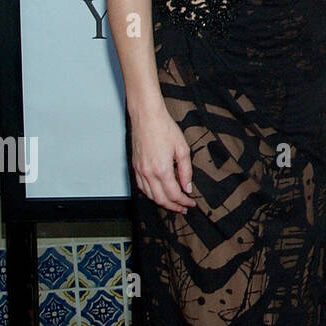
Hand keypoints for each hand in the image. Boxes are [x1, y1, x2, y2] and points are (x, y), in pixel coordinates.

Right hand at [129, 95, 194, 213]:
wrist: (146, 117)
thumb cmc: (164, 128)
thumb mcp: (182, 149)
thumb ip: (186, 171)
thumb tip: (187, 187)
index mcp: (162, 170)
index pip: (174, 194)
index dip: (183, 202)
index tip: (191, 204)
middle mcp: (148, 173)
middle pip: (160, 199)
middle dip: (173, 206)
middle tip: (183, 208)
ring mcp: (139, 171)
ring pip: (149, 195)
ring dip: (161, 202)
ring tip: (173, 203)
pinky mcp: (135, 167)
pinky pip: (141, 187)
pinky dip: (150, 194)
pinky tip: (158, 193)